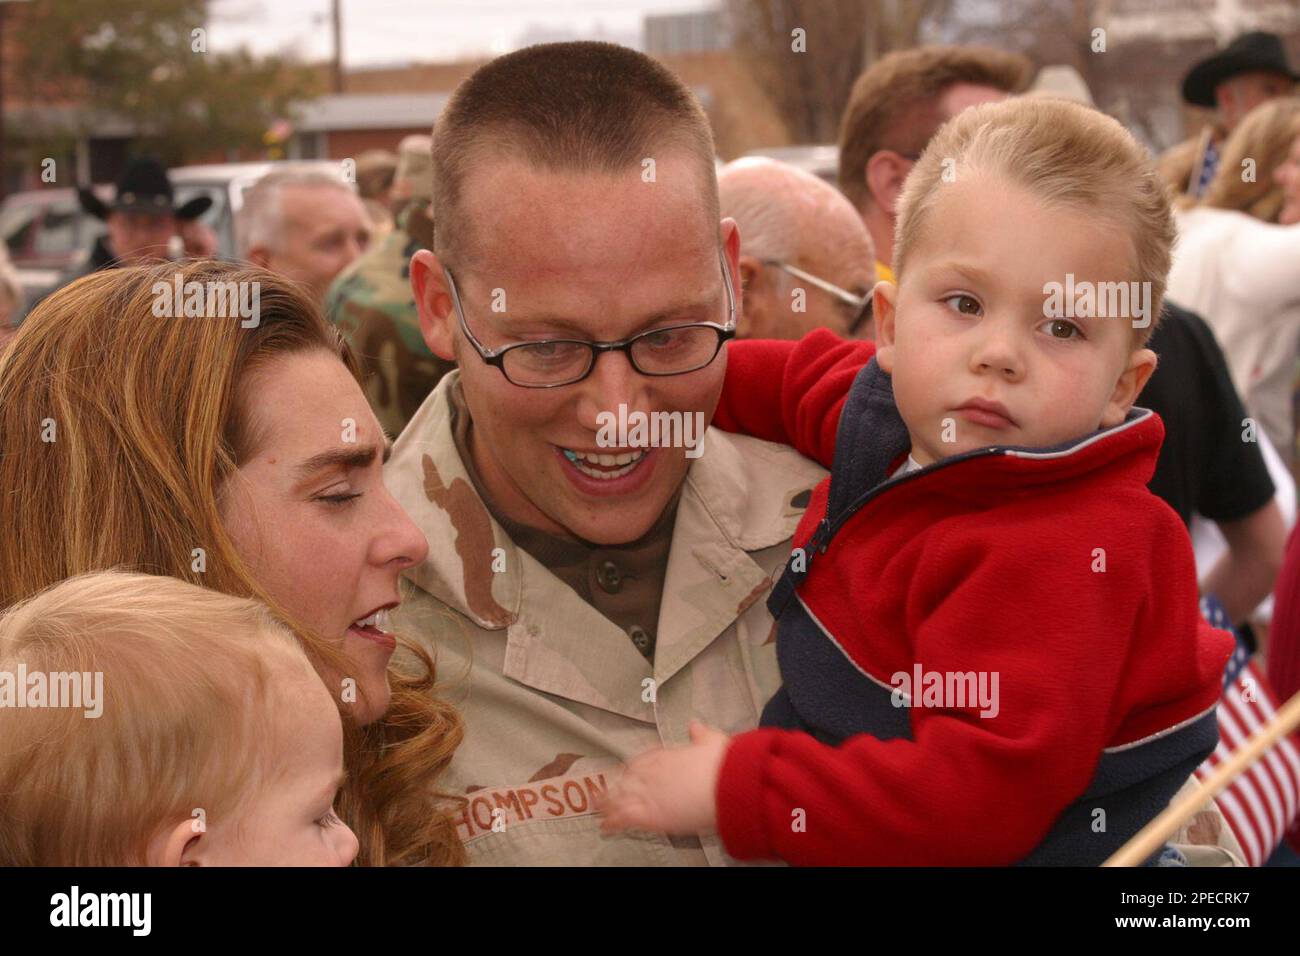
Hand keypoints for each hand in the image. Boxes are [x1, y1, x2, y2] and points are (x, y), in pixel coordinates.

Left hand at [598, 721, 729, 835]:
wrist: (726, 786)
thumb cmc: (724, 765)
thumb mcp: (714, 742)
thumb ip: (701, 735)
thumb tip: (695, 726)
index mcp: (666, 756)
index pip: (641, 762)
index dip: (631, 769)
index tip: (626, 773)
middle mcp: (653, 774)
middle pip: (626, 780)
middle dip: (615, 786)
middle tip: (603, 792)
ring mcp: (649, 794)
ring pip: (620, 799)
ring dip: (607, 805)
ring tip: (596, 811)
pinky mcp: (651, 815)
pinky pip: (625, 819)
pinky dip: (613, 823)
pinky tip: (605, 827)